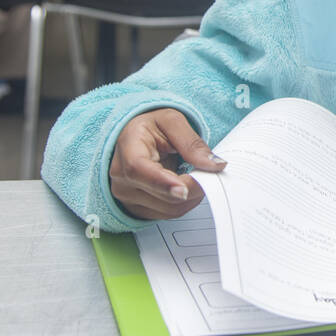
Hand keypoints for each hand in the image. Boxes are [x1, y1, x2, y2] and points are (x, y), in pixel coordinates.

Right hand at [108, 108, 225, 219]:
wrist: (136, 137)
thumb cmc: (151, 127)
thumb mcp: (172, 121)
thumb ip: (192, 143)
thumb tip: (214, 165)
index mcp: (127, 148)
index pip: (138, 170)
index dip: (162, 182)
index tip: (184, 188)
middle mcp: (121, 176)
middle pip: (160, 195)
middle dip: (192, 186)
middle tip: (210, 173)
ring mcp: (127, 195)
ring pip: (168, 208)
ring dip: (191, 196)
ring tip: (197, 175)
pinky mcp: (136, 208)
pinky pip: (168, 214)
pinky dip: (184, 202)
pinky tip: (187, 185)